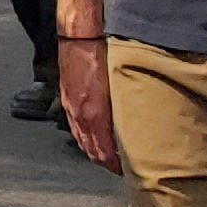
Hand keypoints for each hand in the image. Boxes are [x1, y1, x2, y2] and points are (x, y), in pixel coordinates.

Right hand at [60, 32, 119, 171]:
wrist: (80, 36)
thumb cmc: (104, 55)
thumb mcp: (118, 85)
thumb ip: (125, 109)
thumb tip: (140, 126)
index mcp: (94, 115)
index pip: (104, 152)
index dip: (116, 165)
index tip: (130, 171)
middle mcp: (81, 115)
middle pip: (92, 151)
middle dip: (106, 162)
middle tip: (123, 168)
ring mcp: (71, 108)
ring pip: (82, 140)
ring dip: (95, 152)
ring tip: (109, 158)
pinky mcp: (67, 99)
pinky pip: (75, 128)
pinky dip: (84, 138)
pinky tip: (93, 138)